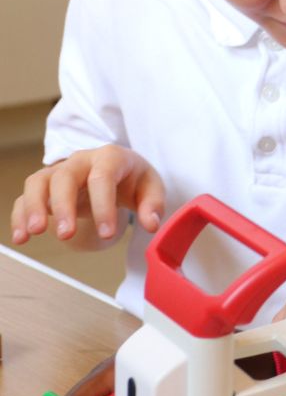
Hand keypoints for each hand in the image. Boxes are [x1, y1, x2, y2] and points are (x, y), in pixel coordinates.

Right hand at [11, 145, 163, 247]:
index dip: (103, 205)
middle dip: (63, 206)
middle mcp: (80, 160)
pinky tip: (22, 238)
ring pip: (38, 182)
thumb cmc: (134, 179)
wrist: (118, 169)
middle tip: (67, 235)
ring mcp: (59, 171)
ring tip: (34, 233)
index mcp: (110, 157)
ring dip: (33, 207)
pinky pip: (26, 196)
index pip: (102, 177)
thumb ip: (153, 205)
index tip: (107, 234)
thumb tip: (151, 225)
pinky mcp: (45, 186)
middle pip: (64, 178)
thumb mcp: (151, 187)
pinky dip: (21, 215)